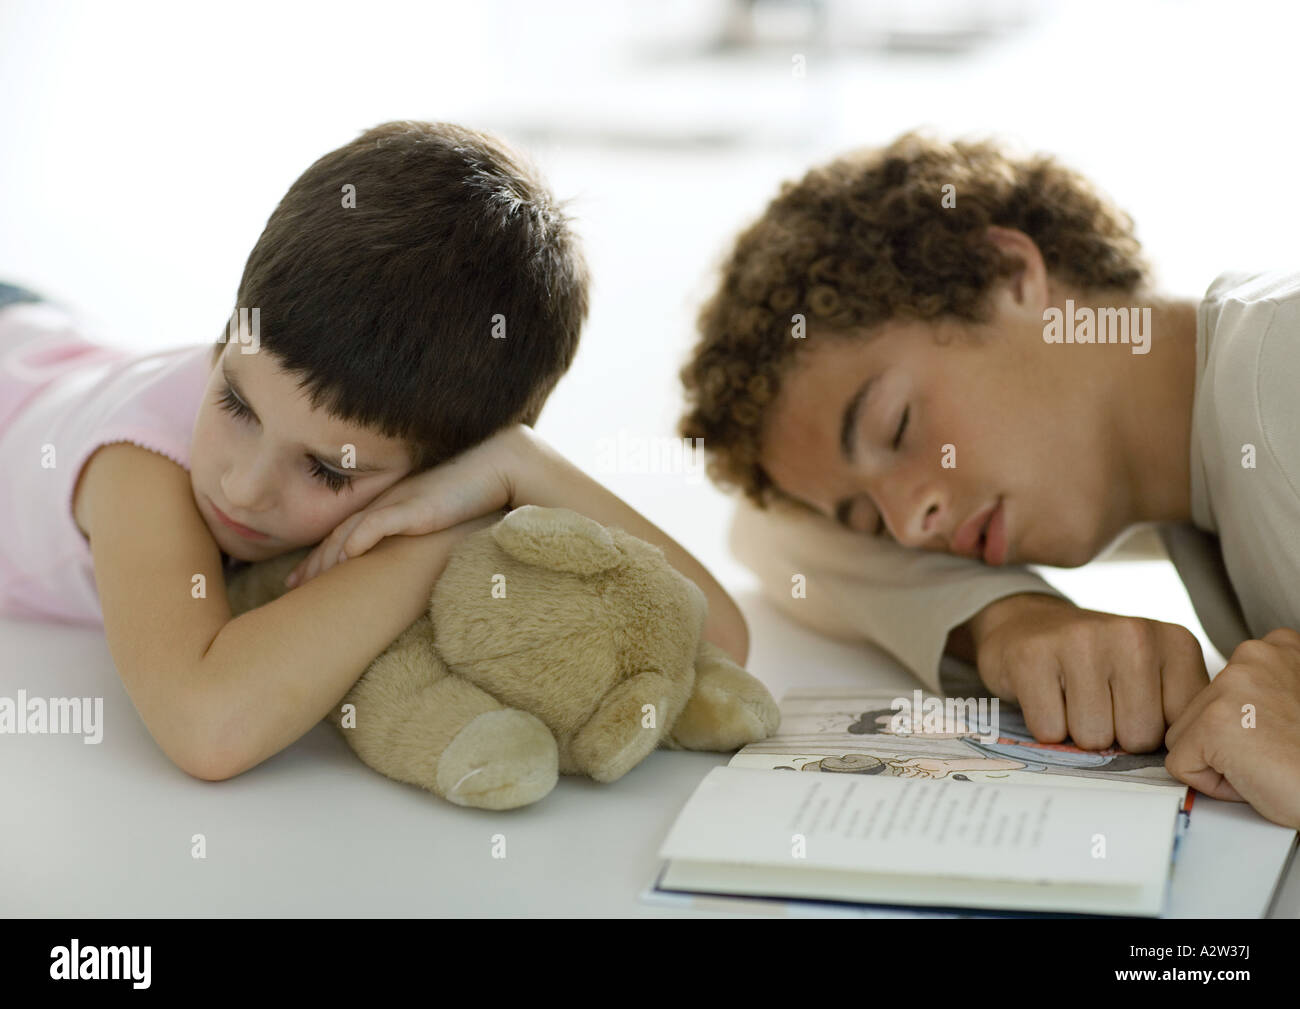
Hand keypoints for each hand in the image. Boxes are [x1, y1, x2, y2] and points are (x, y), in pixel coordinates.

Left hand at [285, 424, 535, 587]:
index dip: (321, 556)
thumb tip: (401, 562)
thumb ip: (416, 534)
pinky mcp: (416, 507)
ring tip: (308, 581)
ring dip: (328, 556)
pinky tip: (349, 553)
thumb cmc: (471, 495)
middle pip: (339, 535)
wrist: (495, 466)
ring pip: (352, 532)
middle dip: (313, 563)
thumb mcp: (436, 518)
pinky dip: (362, 537)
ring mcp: (398, 504)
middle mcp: (386, 503)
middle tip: (290, 586)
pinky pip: (382, 522)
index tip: (302, 579)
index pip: (345, 533)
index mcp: (388, 506)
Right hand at [968, 593, 1208, 752]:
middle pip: (1138, 738)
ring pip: (1093, 737)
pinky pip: (1049, 731)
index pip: (1179, 732)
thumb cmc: (1098, 662)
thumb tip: (1182, 759)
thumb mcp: (1155, 674)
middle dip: (1115, 735)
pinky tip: (1046, 693)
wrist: (1029, 623)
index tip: (1134, 707)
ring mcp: (1080, 640)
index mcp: (1174, 642)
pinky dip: (1045, 725)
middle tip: (1098, 702)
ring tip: (1071, 697)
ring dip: (1077, 731)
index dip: (1151, 732)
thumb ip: (1180, 711)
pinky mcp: (1032, 656)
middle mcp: (1133, 634)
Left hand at [1164, 628, 1299, 827]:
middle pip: (1197, 709)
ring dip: (1219, 761)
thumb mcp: (1289, 703)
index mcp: (1276, 649)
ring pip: (1184, 735)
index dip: (1244, 725)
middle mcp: (1253, 656)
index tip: (1281, 734)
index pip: (1220, 689)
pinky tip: (1258, 778)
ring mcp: (1230, 687)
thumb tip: (1227, 710)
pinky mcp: (1213, 724)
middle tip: (1277, 753)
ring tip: (1269, 764)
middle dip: (1227, 742)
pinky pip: (1180, 764)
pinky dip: (1214, 785)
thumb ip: (1253, 695)